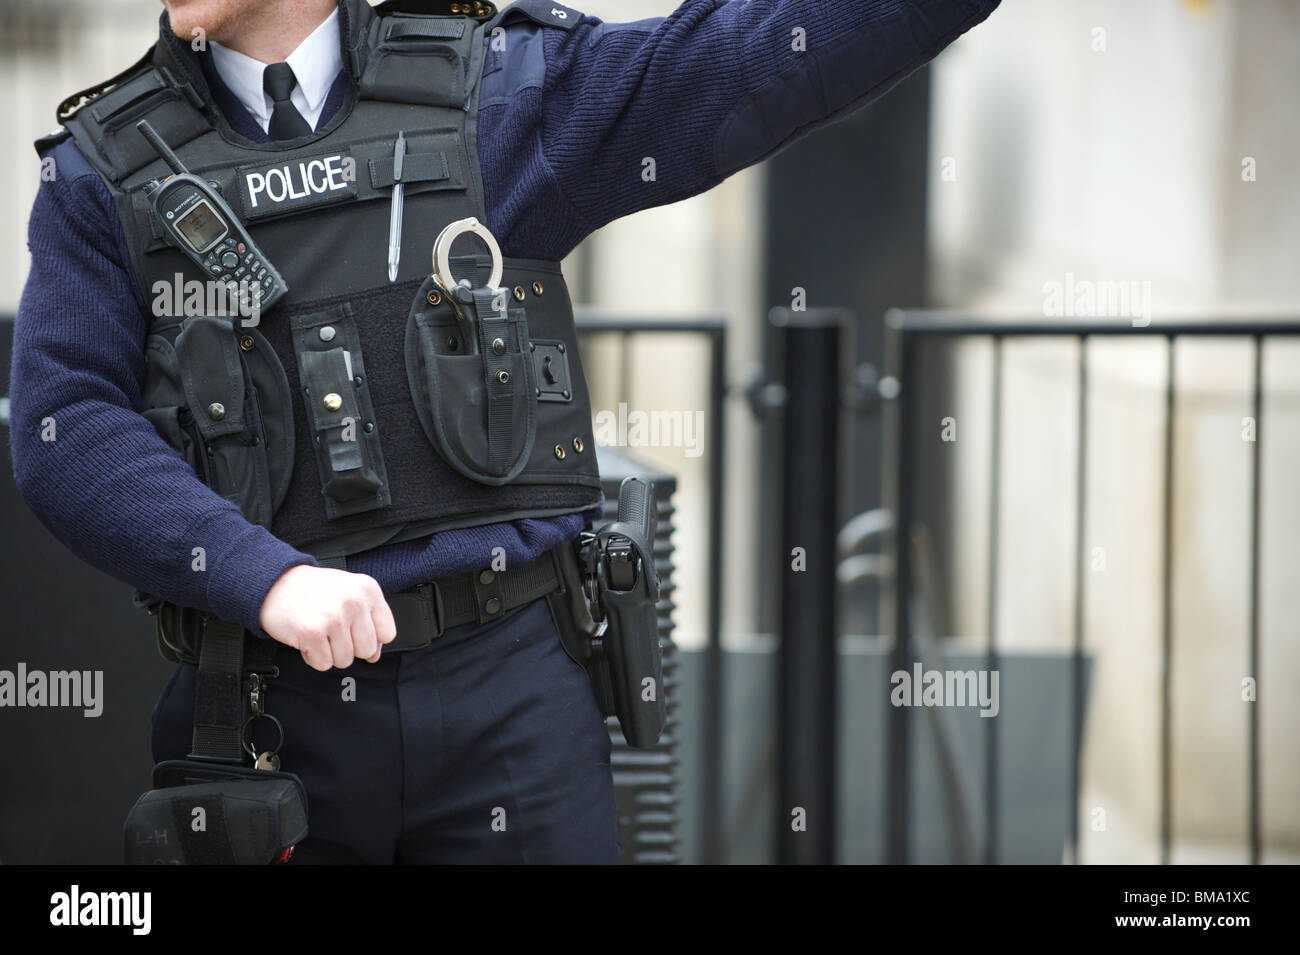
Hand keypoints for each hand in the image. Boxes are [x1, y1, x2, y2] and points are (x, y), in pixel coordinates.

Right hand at [258, 565, 396, 670]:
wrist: (275, 583)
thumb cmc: (314, 590)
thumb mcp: (349, 593)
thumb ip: (368, 621)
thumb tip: (375, 654)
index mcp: (368, 590)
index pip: (387, 633)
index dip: (371, 639)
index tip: (355, 632)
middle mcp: (354, 602)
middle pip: (366, 650)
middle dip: (348, 647)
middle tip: (332, 631)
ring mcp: (334, 618)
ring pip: (345, 660)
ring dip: (329, 652)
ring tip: (319, 631)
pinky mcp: (312, 633)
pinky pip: (323, 664)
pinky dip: (313, 656)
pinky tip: (307, 638)